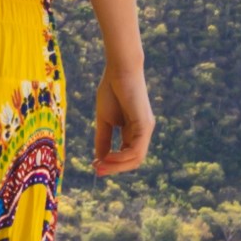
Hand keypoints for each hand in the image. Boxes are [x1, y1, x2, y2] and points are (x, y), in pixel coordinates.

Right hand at [79, 62, 154, 177]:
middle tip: (97, 170)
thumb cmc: (111, 90)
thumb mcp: (104, 120)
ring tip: (100, 166)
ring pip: (136, 158)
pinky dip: (122, 156)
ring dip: (117, 166)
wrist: (119, 70)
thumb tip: (99, 160)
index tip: (94, 166)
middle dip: (115, 168)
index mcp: (134, 131)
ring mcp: (146, 129)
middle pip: (133, 161)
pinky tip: (108, 157)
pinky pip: (137, 149)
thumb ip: (103, 139)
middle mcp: (143, 132)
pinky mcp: (145, 124)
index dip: (112, 164)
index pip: (127, 155)